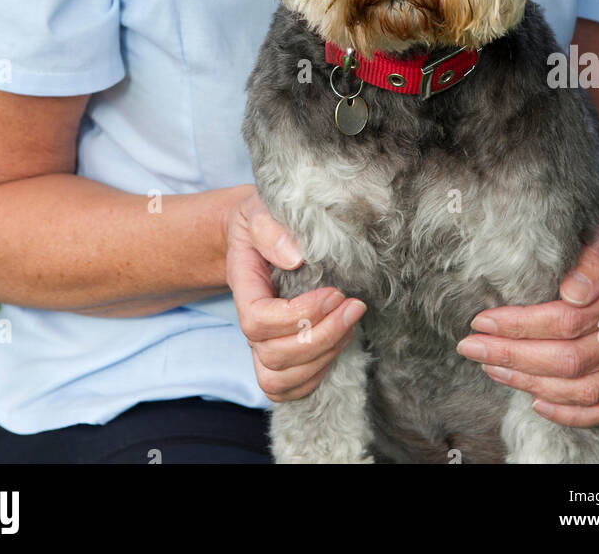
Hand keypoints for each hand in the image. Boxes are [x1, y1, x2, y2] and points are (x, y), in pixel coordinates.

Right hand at [225, 188, 366, 401]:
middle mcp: (250, 324)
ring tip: (351, 323)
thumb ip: (270, 228)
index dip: (298, 316)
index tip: (334, 293)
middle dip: (322, 337)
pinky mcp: (280, 357)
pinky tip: (341, 342)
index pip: (259, 321)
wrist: (259, 235)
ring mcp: (263, 345)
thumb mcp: (259, 210)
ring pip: (280, 379)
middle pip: (274, 356)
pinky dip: (316, 376)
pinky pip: (288, 388)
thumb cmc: (262, 221)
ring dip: (323, 356)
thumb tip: (294, 255)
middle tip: (354, 306)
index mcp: (244, 288)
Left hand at [455, 200, 598, 427]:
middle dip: (513, 356)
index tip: (482, 320)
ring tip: (491, 367)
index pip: (568, 320)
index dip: (521, 324)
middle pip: (570, 359)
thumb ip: (591, 258)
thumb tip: (571, 291)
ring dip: (531, 382)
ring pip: (583, 389)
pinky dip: (570, 412)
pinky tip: (534, 400)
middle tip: (471, 347)